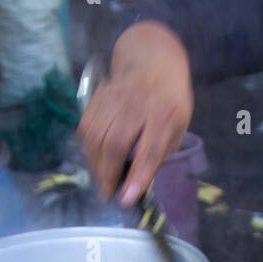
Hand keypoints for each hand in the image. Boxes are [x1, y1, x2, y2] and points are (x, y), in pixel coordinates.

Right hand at [78, 22, 192, 206]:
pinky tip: (94, 158)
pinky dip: (87, 148)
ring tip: (101, 179)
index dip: (137, 177)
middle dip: (108, 175)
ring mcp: (115, 98)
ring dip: (95, 164)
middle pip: (115, 144)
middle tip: (107, 194)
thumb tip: (139, 186)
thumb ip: (159, 156)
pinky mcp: (98, 96)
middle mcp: (138, 104)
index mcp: (165, 114)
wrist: (153, 61)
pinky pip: (85, 127)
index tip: (126, 200)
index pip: (150, 150)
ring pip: (95, 137)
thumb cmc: (168, 103)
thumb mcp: (177, 129)